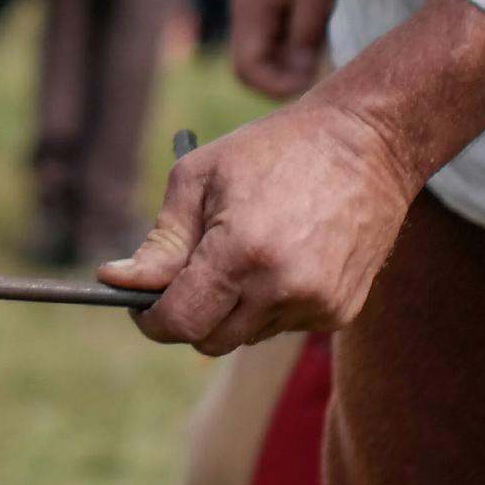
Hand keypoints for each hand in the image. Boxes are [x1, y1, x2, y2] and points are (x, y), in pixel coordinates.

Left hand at [97, 98, 414, 353]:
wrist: (368, 144)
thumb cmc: (274, 150)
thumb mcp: (199, 178)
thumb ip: (159, 241)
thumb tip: (116, 281)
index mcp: (242, 252)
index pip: (180, 322)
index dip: (151, 318)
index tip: (140, 304)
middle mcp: (283, 288)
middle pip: (209, 340)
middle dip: (189, 313)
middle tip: (187, 272)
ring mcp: (318, 305)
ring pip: (246, 335)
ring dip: (232, 307)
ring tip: (247, 248)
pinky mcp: (342, 312)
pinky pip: (284, 326)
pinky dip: (269, 303)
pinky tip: (283, 257)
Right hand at [229, 0, 333, 100]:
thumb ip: (306, 34)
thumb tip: (303, 73)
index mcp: (251, 12)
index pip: (248, 68)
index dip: (276, 85)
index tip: (310, 82)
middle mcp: (244, 17)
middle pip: (249, 69)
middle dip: (279, 81)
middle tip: (316, 78)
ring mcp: (252, 15)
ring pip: (260, 59)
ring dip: (284, 69)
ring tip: (318, 62)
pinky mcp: (264, 11)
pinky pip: (269, 45)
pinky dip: (287, 55)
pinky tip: (313, 47)